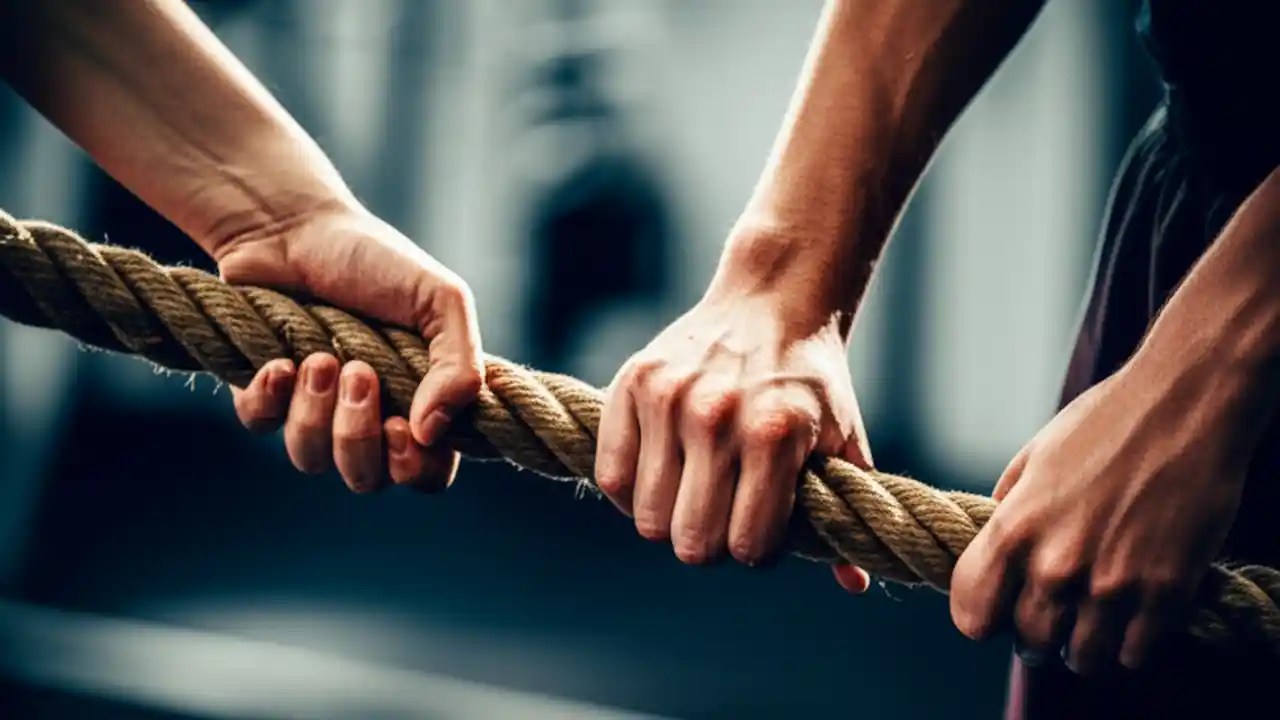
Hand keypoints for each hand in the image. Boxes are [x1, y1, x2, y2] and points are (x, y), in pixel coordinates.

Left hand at [216, 203, 482, 493]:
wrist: (295, 226)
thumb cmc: (377, 260)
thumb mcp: (441, 300)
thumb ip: (460, 364)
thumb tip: (434, 431)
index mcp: (420, 403)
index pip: (427, 473)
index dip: (416, 467)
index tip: (407, 425)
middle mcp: (369, 417)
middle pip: (367, 478)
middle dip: (358, 436)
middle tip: (357, 372)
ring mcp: (314, 410)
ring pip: (311, 460)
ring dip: (315, 411)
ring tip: (318, 357)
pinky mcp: (263, 393)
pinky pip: (261, 426)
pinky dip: (270, 397)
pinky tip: (279, 361)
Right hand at [595, 268, 873, 572]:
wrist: (773, 300)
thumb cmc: (810, 381)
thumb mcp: (840, 440)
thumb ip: (843, 510)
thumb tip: (852, 583)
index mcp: (774, 435)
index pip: (747, 545)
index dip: (755, 550)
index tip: (760, 531)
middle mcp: (718, 417)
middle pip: (692, 541)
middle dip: (709, 543)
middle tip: (721, 517)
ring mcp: (670, 398)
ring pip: (648, 517)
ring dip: (669, 517)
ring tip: (690, 493)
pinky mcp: (634, 382)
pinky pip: (611, 475)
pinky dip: (630, 492)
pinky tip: (657, 477)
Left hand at [949, 360, 1250, 674]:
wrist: (1185, 404)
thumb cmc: (1106, 422)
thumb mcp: (1034, 458)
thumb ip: (1010, 509)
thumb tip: (995, 543)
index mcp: (1014, 528)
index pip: (972, 613)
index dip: (983, 617)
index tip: (998, 610)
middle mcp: (1056, 564)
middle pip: (1029, 642)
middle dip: (1036, 634)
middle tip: (1054, 616)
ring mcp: (1112, 584)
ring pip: (1082, 659)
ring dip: (1083, 646)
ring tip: (1092, 622)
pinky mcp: (1165, 592)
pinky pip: (1134, 653)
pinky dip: (1129, 645)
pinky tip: (1131, 619)